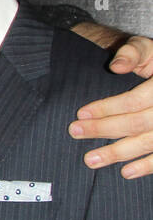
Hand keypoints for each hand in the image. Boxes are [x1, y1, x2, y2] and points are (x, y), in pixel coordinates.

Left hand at [70, 36, 152, 177]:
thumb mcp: (146, 47)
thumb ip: (132, 53)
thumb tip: (116, 66)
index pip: (135, 101)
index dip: (107, 108)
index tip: (80, 114)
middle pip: (138, 123)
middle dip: (104, 130)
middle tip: (74, 132)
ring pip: (149, 143)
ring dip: (119, 153)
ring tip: (91, 160)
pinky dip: (147, 166)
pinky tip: (126, 172)